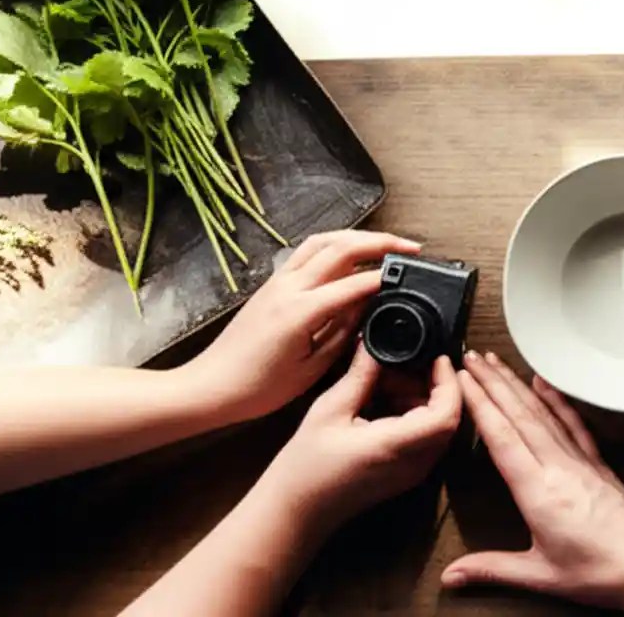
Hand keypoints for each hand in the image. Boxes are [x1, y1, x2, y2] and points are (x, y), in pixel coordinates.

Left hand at [187, 230, 419, 421]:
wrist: (213, 386)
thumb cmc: (260, 388)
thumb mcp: (312, 367)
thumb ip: (343, 332)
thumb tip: (368, 307)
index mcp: (300, 311)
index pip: (354, 283)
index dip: (386, 278)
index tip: (411, 276)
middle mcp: (288, 287)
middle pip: (340, 247)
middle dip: (380, 243)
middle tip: (411, 248)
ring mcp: (277, 281)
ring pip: (322, 240)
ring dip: (357, 237)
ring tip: (385, 244)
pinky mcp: (272, 284)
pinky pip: (307, 251)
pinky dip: (334, 245)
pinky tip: (350, 253)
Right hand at [255, 345, 461, 531]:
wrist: (296, 512)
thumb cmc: (307, 465)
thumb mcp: (330, 410)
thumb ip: (360, 375)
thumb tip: (375, 343)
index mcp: (397, 446)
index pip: (446, 414)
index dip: (447, 382)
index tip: (435, 357)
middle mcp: (415, 463)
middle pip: (446, 418)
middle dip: (429, 385)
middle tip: (397, 366)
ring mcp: (413, 472)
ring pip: (437, 426)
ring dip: (419, 398)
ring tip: (383, 381)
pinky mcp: (406, 474)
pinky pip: (424, 437)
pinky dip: (412, 414)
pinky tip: (381, 401)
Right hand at [441, 352, 623, 611]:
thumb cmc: (605, 572)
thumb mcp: (541, 576)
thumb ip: (492, 569)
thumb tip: (453, 575)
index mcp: (540, 491)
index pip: (501, 436)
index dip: (479, 403)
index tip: (463, 379)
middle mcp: (559, 468)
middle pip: (519, 414)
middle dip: (493, 382)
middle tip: (471, 356)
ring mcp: (580, 462)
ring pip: (542, 413)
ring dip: (517, 384)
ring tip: (498, 363)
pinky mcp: (597, 465)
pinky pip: (572, 423)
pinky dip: (555, 400)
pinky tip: (544, 384)